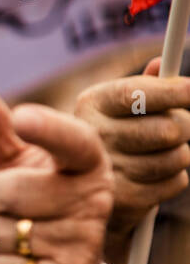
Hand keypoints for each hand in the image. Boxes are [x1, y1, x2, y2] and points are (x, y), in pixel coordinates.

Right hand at [74, 56, 189, 236]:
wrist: (84, 189)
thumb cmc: (114, 134)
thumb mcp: (120, 106)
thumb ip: (145, 86)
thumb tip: (162, 63)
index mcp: (91, 103)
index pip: (137, 94)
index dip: (173, 91)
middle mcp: (93, 135)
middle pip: (169, 129)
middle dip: (185, 126)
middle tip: (179, 127)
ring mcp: (107, 170)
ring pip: (178, 157)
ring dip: (180, 154)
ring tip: (159, 154)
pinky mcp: (125, 199)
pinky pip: (176, 181)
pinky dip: (174, 178)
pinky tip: (153, 176)